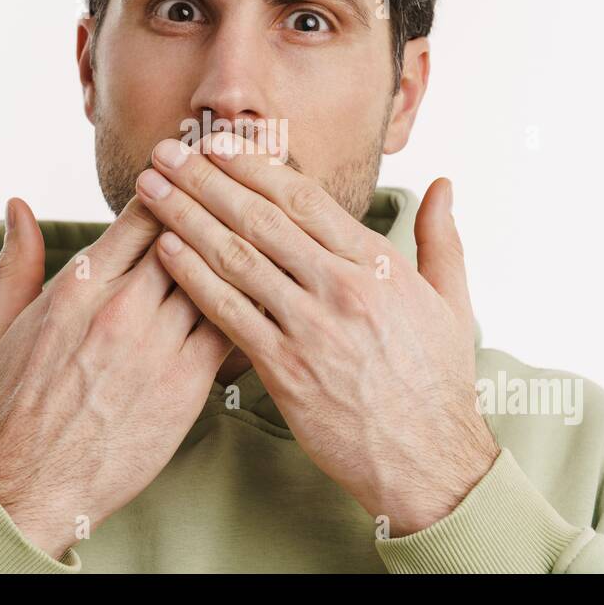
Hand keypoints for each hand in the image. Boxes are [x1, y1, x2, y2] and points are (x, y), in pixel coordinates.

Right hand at [0, 195, 234, 557]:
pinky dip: (249, 304)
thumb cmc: (15, 406)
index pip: (142, 216)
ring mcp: (156, 345)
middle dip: (213, 211)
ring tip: (265, 231)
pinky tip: (268, 288)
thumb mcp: (2, 324)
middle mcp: (121, 308)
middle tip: (243, 190)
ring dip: (237, 253)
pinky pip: (230, 328)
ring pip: (214, 277)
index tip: (193, 176)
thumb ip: (17, 260)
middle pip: (186, 237)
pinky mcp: (186, 383)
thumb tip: (18, 205)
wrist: (33, 483)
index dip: (174, 190)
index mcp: (79, 286)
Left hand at [134, 132, 499, 535]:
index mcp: (375, 264)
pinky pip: (228, 314)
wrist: (428, 460)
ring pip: (236, 258)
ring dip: (186, 218)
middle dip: (204, 179)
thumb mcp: (452, 301)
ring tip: (151, 191)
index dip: (252, 166)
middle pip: (259, 218)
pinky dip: (194, 278)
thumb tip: (442, 184)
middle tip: (165, 151)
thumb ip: (440, 237)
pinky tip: (164, 251)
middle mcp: (340, 287)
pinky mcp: (286, 370)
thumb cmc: (438, 381)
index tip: (216, 144)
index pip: (302, 197)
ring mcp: (310, 328)